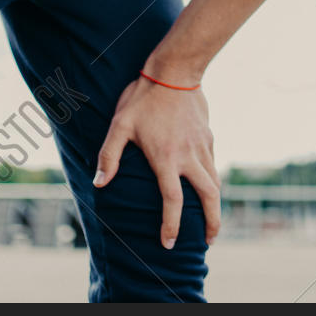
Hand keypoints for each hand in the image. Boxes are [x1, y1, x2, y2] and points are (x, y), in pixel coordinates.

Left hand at [93, 76, 220, 248]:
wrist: (174, 71)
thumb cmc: (142, 99)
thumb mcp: (119, 125)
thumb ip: (109, 156)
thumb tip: (100, 184)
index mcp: (166, 158)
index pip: (173, 201)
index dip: (172, 225)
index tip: (169, 243)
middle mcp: (188, 156)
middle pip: (208, 196)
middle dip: (212, 222)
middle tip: (209, 241)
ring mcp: (202, 146)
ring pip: (215, 181)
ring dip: (216, 204)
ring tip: (212, 219)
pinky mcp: (208, 136)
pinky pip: (213, 164)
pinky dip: (212, 180)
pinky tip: (206, 184)